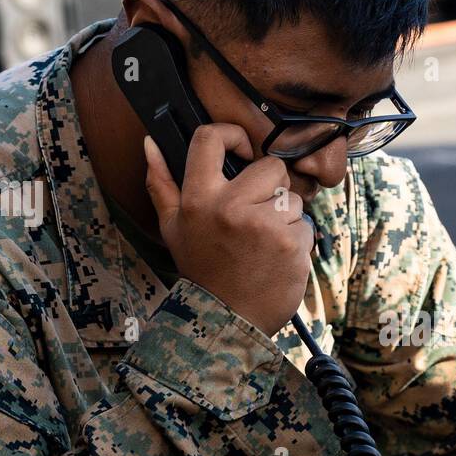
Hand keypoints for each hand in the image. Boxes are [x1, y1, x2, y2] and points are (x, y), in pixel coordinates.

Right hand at [143, 125, 314, 336]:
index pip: (210, 139)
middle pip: (271, 167)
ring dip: (284, 217)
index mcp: (199, 199)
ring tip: (264, 243)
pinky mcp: (292, 243)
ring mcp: (265, 225)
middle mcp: (231, 208)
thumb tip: (150, 142)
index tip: (242, 152)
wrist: (228, 318)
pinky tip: (277, 258)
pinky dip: (296, 241)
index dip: (233, 136)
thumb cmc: (203, 268)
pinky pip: (305, 225)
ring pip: (293, 198)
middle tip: (256, 216)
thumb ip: (161, 183)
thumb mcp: (173, 227)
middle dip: (271, 188)